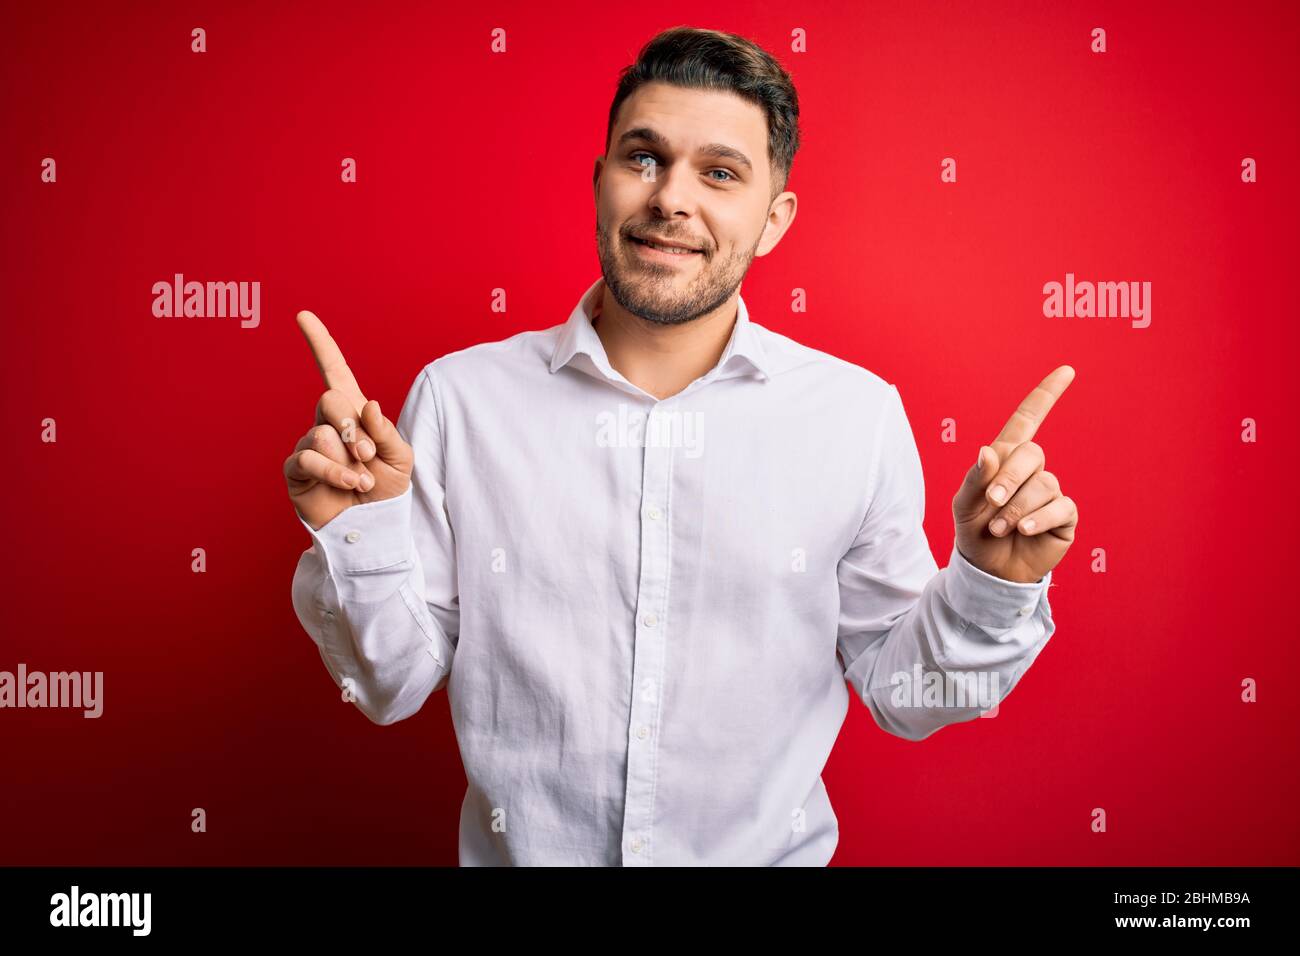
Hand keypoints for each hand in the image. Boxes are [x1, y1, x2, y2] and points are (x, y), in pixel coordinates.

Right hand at [283, 310, 413, 530]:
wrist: (372, 528)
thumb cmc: (387, 492)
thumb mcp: (401, 459)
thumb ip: (387, 431)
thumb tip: (368, 405)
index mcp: (354, 413)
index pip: (333, 370)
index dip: (320, 344)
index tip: (303, 316)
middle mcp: (327, 424)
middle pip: (330, 398)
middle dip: (354, 427)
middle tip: (368, 455)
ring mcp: (309, 445)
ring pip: (321, 431)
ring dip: (348, 457)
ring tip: (359, 479)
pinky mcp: (297, 469)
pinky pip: (308, 457)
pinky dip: (333, 470)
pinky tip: (348, 483)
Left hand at [951, 365, 1078, 583]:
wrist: (988, 571)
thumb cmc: (974, 533)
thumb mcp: (963, 506)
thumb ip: (974, 479)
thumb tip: (988, 451)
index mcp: (1005, 459)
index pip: (1028, 420)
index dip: (1045, 395)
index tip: (1066, 371)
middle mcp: (1032, 471)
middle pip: (1032, 453)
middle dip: (1009, 478)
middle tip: (991, 503)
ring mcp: (1050, 492)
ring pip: (1043, 484)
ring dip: (1016, 508)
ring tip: (1001, 529)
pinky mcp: (1064, 516)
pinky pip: (1060, 507)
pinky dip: (1038, 518)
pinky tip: (1023, 530)